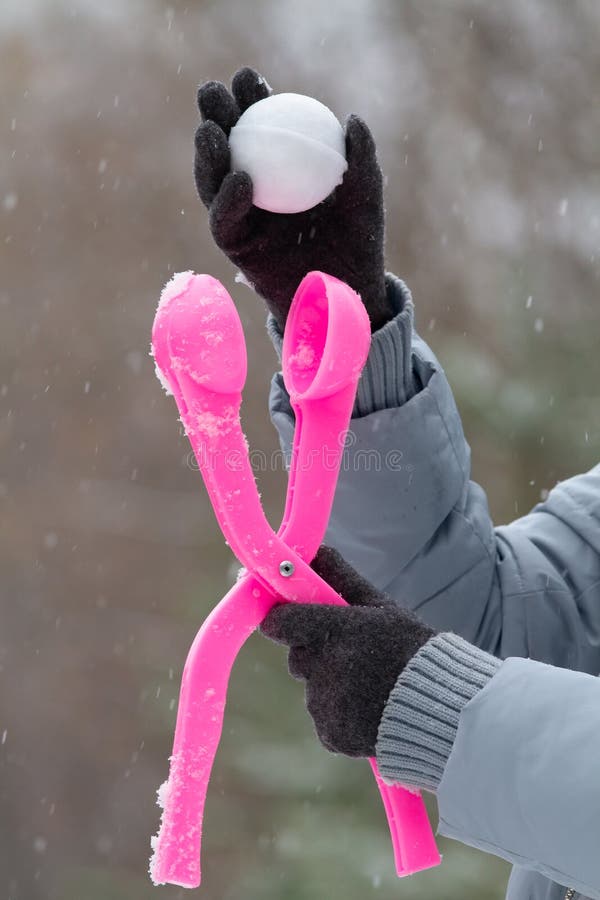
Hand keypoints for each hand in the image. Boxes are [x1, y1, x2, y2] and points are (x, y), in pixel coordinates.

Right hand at [194, 67, 391, 331]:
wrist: (349, 290)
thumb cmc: (359, 239)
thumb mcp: (365, 195)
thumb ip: (360, 158)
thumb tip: (351, 120)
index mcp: (280, 166)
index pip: (261, 127)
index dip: (250, 100)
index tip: (248, 77)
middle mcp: (254, 189)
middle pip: (227, 147)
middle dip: (214, 117)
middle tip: (214, 92)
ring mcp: (241, 218)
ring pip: (213, 181)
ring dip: (208, 154)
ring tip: (211, 129)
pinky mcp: (236, 249)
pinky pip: (226, 221)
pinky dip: (229, 200)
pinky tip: (241, 179)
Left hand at [260, 547, 434, 757]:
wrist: (443, 709)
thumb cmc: (412, 649)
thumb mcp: (381, 606)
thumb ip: (342, 577)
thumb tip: (314, 550)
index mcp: (333, 630)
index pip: (279, 622)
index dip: (283, 620)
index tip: (291, 620)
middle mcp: (323, 667)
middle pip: (298, 658)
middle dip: (318, 655)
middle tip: (354, 656)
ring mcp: (325, 704)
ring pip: (314, 690)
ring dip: (333, 687)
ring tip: (372, 687)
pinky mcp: (331, 734)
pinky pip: (326, 720)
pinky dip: (343, 717)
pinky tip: (371, 711)